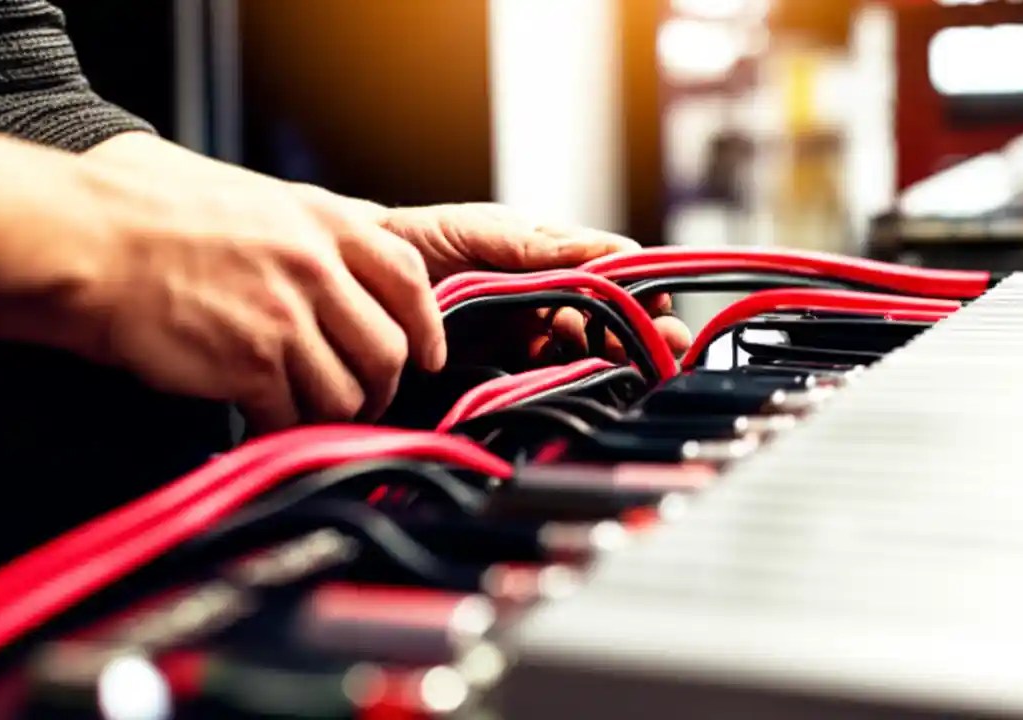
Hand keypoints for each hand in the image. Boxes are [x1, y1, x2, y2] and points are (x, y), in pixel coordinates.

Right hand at [68, 153, 444, 430]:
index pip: (410, 280)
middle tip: (361, 400)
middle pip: (388, 350)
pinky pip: (292, 418)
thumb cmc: (152, 213)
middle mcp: (316, 269)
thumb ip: (313, 237)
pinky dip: (281, 430)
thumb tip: (347, 278)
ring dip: (332, 415)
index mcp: (325, 223)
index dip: (427, 328)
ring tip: (304, 414)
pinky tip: (260, 423)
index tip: (426, 356)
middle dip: (381, 387)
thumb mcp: (257, 200)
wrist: (87, 240)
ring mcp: (286, 319)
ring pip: (347, 393)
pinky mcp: (251, 366)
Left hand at [376, 203, 692, 361]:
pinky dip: (563, 382)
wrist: (360, 280)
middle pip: (608, 319)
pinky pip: (543, 378)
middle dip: (639, 334)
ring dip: (607, 360)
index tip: (656, 307)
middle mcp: (546, 296)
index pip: (612, 273)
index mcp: (550, 257)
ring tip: (622, 365)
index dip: (639, 291)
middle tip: (662, 348)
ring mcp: (526, 333)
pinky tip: (572, 380)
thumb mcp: (480, 231)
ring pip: (584, 351)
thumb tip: (608, 248)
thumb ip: (537, 243)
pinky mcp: (502, 367)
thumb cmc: (417, 240)